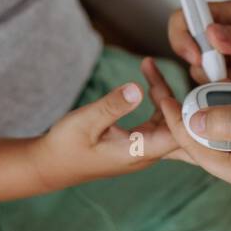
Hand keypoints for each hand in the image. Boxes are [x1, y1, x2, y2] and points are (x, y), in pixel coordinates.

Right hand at [29, 60, 182, 190]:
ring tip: (147, 65)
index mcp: (139, 152)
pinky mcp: (139, 141)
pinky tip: (148, 81)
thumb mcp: (85, 122)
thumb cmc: (66, 146)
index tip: (161, 85)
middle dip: (173, 93)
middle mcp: (148, 152)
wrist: (52, 165)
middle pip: (178, 124)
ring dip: (162, 93)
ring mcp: (145, 147)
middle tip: (153, 68)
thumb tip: (137, 88)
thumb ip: (112, 106)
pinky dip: (156, 99)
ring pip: (169, 119)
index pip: (177, 135)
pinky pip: (157, 119)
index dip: (178, 110)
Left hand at [144, 61, 230, 205]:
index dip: (175, 117)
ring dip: (207, 125)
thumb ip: (226, 119)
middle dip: (184, 124)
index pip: (196, 147)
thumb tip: (190, 120)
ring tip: (184, 101)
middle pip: (205, 153)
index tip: (160, 91)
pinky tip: (221, 113)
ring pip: (224, 150)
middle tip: (163, 97)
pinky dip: (230, 130)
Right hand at [167, 0, 230, 90]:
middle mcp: (225, 34)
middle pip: (187, 45)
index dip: (183, 34)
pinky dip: (224, 94)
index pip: (189, 14)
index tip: (198, 54)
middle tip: (221, 75)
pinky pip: (219, 87)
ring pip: (200, 70)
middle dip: (196, 63)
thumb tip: (212, 34)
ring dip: (211, 81)